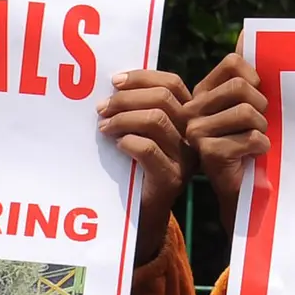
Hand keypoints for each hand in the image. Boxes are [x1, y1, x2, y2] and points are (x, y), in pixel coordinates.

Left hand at [98, 70, 189, 262]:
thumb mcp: (143, 133)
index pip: (172, 83)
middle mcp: (192, 136)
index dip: (142, 77)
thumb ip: (140, 109)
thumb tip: (115, 84)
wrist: (143, 216)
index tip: (114, 81)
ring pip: (156, 120)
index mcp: (188, 119)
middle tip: (102, 108)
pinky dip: (127, 142)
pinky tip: (116, 145)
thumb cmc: (137, 168)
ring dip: (122, 118)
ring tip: (103, 127)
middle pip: (163, 98)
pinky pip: (147, 149)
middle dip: (126, 98)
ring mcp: (185, 158)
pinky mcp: (172, 178)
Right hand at [186, 52, 269, 231]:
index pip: (234, 65)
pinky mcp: (208, 153)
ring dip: (263, 129)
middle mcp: (193, 110)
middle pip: (242, 88)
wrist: (242, 191)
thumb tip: (246, 31)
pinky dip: (262, 146)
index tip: (257, 98)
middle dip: (262, 107)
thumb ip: (245, 73)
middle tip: (259, 126)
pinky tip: (255, 155)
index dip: (256, 80)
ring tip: (257, 142)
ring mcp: (196, 132)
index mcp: (201, 94)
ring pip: (248, 112)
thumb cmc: (249, 146)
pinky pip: (252, 138)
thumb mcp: (249, 105)